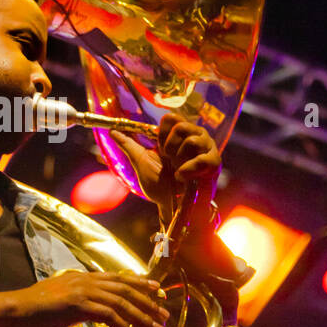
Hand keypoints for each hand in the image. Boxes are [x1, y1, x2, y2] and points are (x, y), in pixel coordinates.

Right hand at [12, 269, 169, 326]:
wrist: (16, 309)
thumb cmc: (34, 309)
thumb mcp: (60, 299)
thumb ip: (79, 300)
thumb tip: (92, 309)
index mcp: (82, 277)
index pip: (118, 278)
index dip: (140, 284)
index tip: (157, 291)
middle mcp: (85, 280)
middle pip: (125, 289)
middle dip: (148, 302)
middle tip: (163, 314)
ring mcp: (82, 291)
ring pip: (121, 302)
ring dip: (141, 317)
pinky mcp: (77, 304)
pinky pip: (107, 316)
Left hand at [109, 114, 220, 229]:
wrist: (173, 208)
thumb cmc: (161, 186)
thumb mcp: (142, 163)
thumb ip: (129, 145)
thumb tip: (113, 130)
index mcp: (179, 135)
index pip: (171, 118)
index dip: (161, 134)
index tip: (160, 150)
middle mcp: (195, 137)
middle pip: (181, 125)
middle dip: (169, 147)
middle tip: (170, 162)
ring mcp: (207, 149)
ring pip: (192, 140)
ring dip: (179, 160)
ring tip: (179, 171)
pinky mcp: (214, 163)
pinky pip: (201, 159)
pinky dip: (188, 170)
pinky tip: (183, 178)